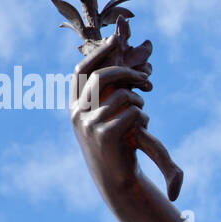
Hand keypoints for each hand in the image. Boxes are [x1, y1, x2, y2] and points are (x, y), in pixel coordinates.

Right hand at [70, 22, 153, 199]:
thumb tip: (122, 63)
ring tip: (141, 117)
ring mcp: (89, 125)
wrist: (116, 181)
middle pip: (101, 77)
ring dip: (139, 104)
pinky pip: (132, 113)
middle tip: (146, 80)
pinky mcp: (105, 136)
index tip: (116, 40)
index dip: (99, 54)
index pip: (82, 71)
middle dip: (127, 73)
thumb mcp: (104, 118)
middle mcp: (77, 113)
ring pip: (123, 96)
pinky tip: (140, 133)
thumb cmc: (115, 145)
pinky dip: (142, 119)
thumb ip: (106, 95)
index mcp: (74, 106)